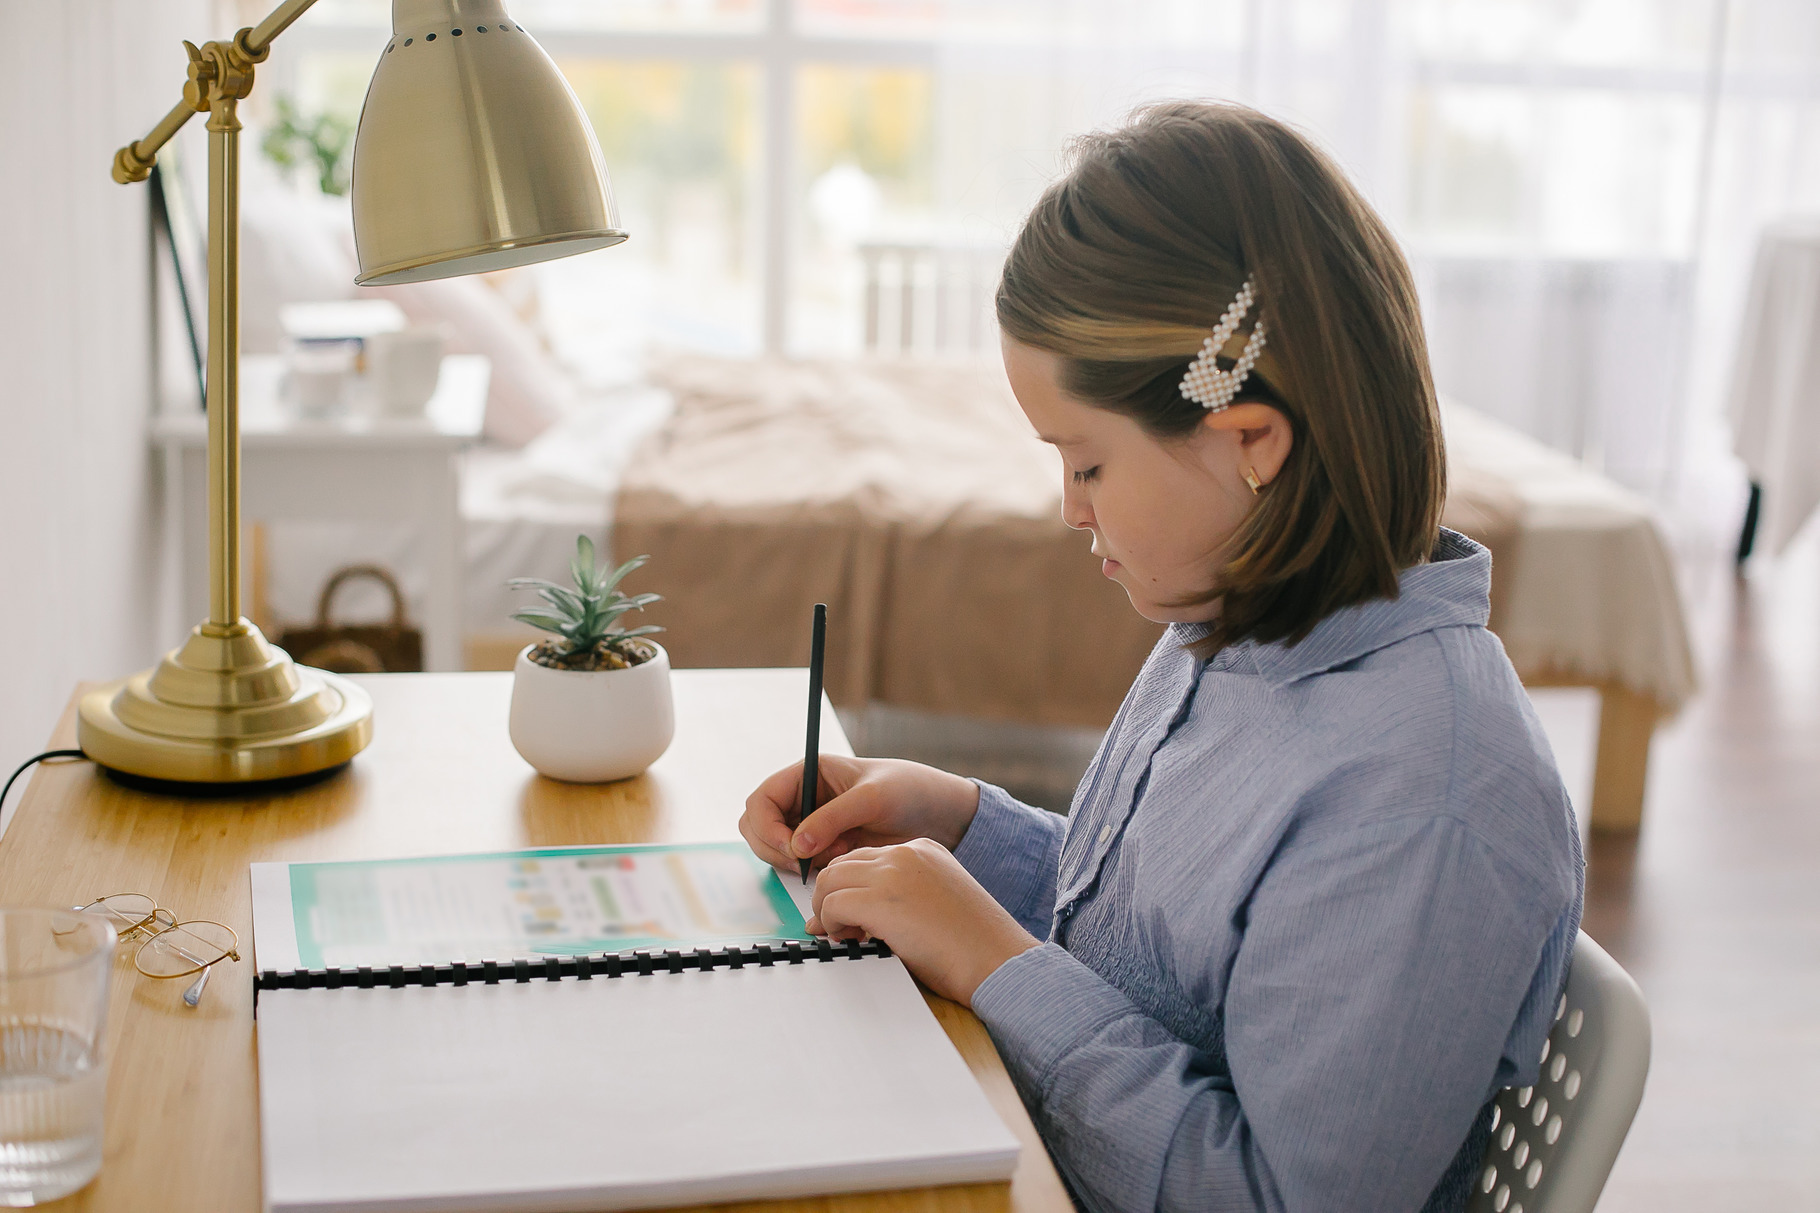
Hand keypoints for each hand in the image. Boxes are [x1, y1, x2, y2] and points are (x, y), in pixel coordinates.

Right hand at [739, 754, 980, 875]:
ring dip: (795, 860)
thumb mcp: (872, 798)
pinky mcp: (821, 848)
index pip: (762, 799)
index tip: (792, 847)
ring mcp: (809, 824)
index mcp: (807, 774)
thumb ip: (833, 819)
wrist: (936, 814)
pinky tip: (843, 858)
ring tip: (838, 852)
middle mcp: (803, 798)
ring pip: (773, 849)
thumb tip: (797, 846)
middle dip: (775, 848)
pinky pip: (797, 864)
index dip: (766, 825)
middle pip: (757, 827)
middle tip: (807, 860)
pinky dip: (811, 869)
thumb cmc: (908, 789)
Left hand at [810, 838, 1039, 1006]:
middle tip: (839, 928)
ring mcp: (892, 873)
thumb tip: (851, 912)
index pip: (864, 857)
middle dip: (832, 897)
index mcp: (923, 849)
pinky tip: (850, 941)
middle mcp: (906, 853)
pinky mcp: (880, 900)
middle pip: (841, 864)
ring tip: (845, 936)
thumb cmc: (973, 944)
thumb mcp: (934, 902)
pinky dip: (831, 924)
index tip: (848, 914)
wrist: (997, 961)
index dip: (850, 887)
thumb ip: (898, 896)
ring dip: (828, 911)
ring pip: (829, 880)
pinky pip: (832, 905)